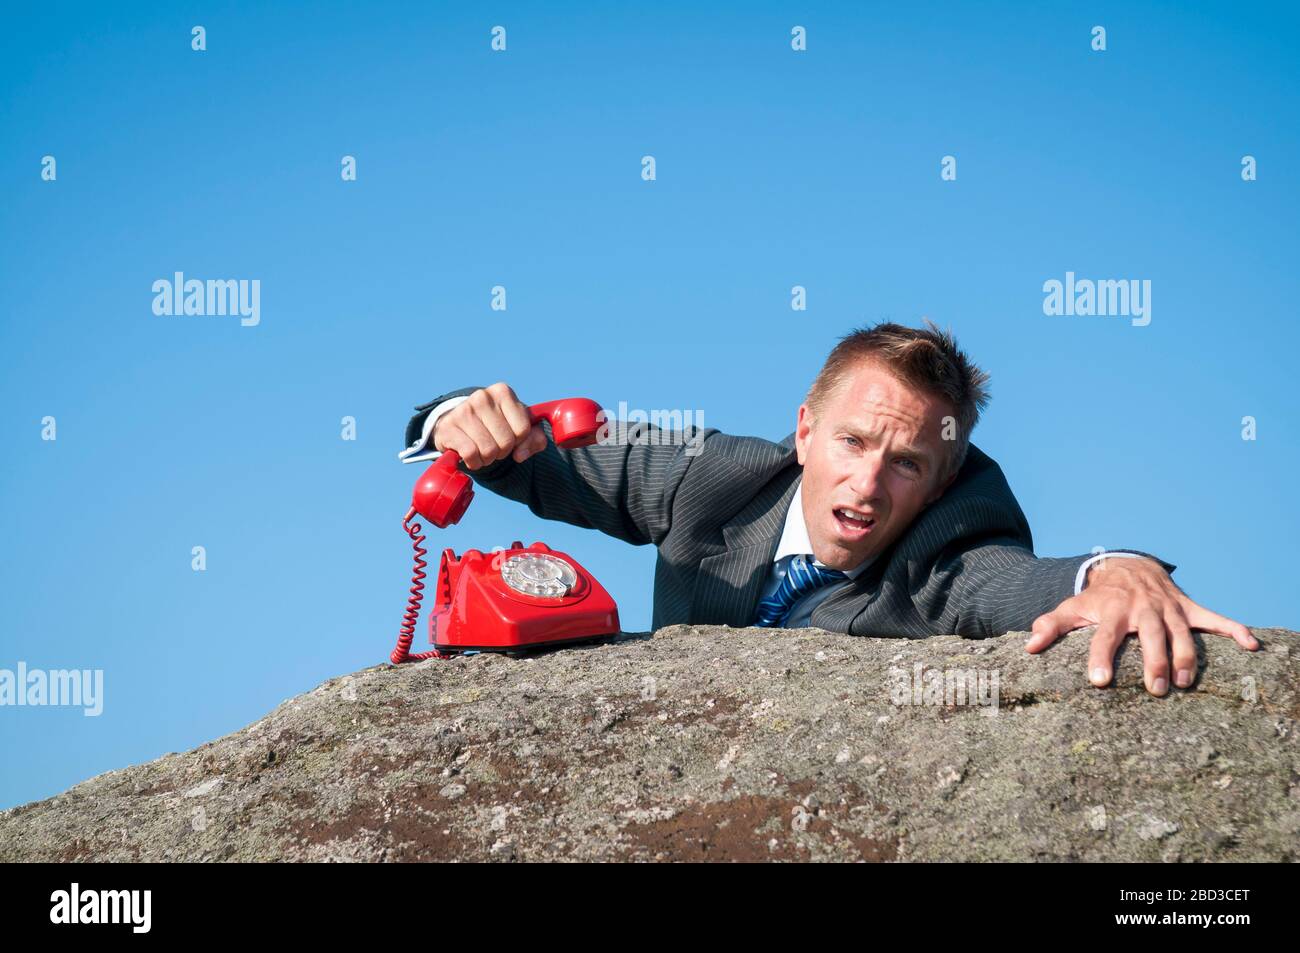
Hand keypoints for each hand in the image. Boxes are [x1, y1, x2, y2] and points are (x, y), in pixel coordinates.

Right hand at [432, 382, 547, 468]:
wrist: (458, 426)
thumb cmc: (494, 427)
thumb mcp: (519, 429)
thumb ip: (534, 439)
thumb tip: (520, 455)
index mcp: (503, 392)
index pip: (523, 429)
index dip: (518, 441)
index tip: (508, 436)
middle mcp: (482, 396)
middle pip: (506, 441)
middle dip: (502, 451)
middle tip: (493, 445)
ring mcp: (463, 410)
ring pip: (488, 450)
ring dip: (487, 458)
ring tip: (481, 450)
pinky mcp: (448, 427)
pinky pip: (470, 454)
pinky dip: (473, 462)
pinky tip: (470, 456)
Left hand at [1024, 556, 1257, 695]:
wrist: (1128, 566)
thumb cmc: (1097, 597)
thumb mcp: (1072, 607)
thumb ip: (1051, 626)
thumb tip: (1028, 647)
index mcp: (1113, 611)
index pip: (1105, 637)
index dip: (1101, 658)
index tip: (1100, 682)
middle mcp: (1143, 610)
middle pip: (1151, 637)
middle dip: (1155, 662)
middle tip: (1156, 690)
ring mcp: (1168, 608)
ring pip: (1182, 633)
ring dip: (1188, 657)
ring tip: (1186, 684)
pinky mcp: (1188, 608)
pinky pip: (1215, 618)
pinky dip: (1234, 630)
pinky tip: (1252, 646)